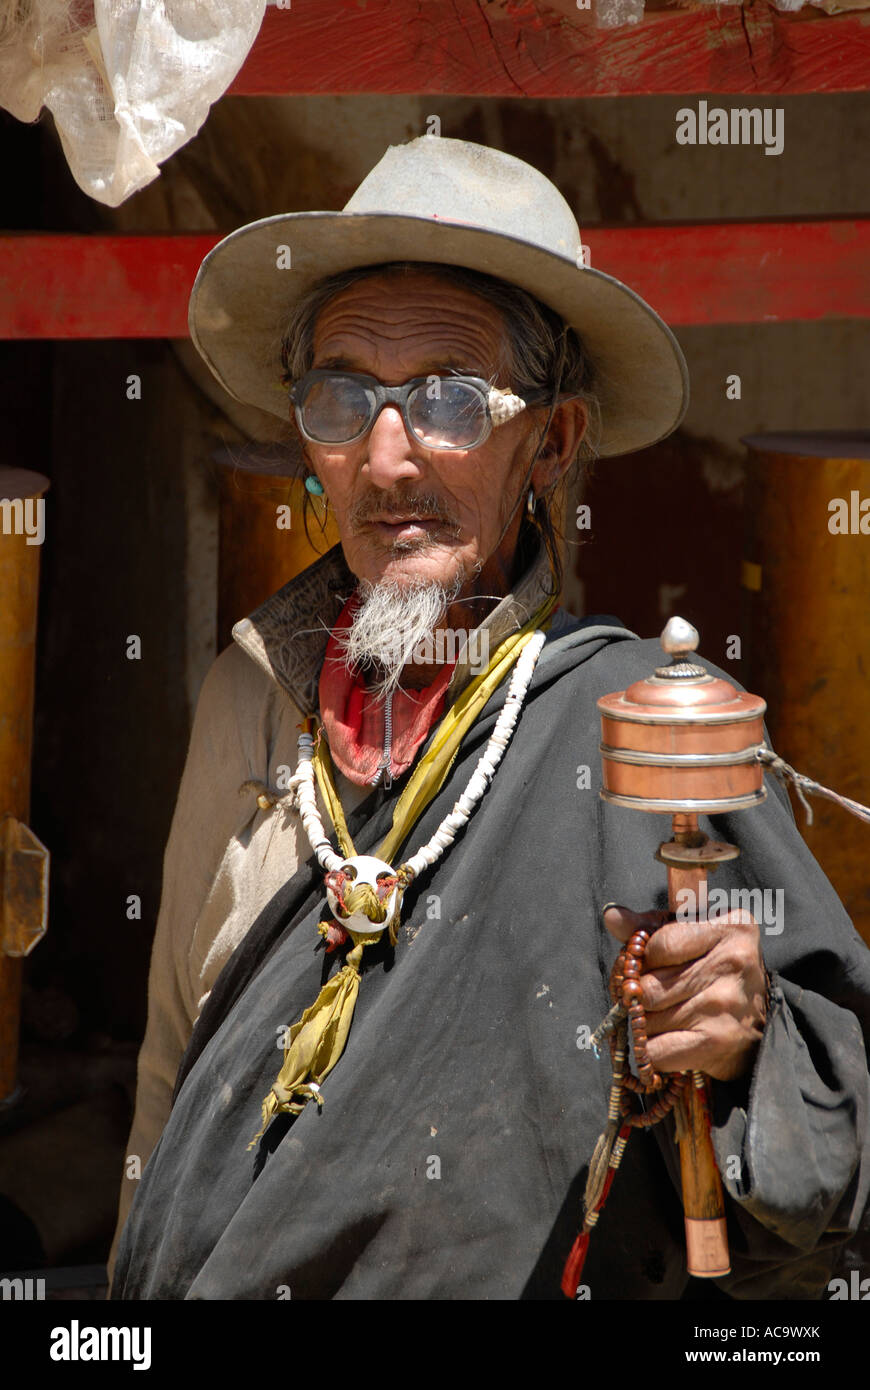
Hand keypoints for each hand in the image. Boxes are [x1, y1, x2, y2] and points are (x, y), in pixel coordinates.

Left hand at [603, 904, 768, 1081]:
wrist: (758, 1023)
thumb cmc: (716, 970)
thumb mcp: (693, 936)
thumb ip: (650, 926)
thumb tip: (612, 916)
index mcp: (730, 927)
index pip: (658, 945)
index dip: (643, 959)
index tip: (649, 965)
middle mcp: (732, 963)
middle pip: (649, 986)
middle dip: (639, 996)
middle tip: (651, 997)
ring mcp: (725, 1004)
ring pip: (649, 1020)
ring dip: (646, 1024)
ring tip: (665, 1017)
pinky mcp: (717, 1042)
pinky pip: (657, 1050)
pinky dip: (653, 1050)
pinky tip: (669, 1039)